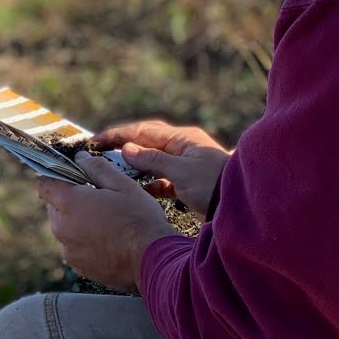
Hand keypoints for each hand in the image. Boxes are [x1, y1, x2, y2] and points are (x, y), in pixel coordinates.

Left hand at [37, 153, 175, 290]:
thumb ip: (97, 168)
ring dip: (77, 221)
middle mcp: (62, 228)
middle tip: (96, 197)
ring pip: (64, 228)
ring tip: (105, 221)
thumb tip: (80, 159)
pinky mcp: (79, 266)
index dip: (55, 176)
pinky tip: (108, 240)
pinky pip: (74, 247)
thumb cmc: (139, 219)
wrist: (153, 260)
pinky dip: (85, 241)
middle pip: (54, 207)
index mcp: (69, 204)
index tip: (70, 176)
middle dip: (69, 199)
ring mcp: (69, 250)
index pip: (44, 184)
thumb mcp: (122, 184)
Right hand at [88, 120, 229, 219]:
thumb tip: (126, 149)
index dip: (118, 135)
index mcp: (182, 139)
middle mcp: (183, 149)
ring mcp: (186, 166)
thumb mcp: (181, 172)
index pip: (144, 131)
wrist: (241, 206)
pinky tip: (137, 190)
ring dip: (134, 167)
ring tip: (112, 171)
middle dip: (123, 148)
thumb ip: (153, 160)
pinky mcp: (188, 184)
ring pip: (153, 163)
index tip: (96, 141)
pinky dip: (149, 184)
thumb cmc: (214, 185)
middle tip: (99, 153)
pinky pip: (163, 180)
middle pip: (146, 144)